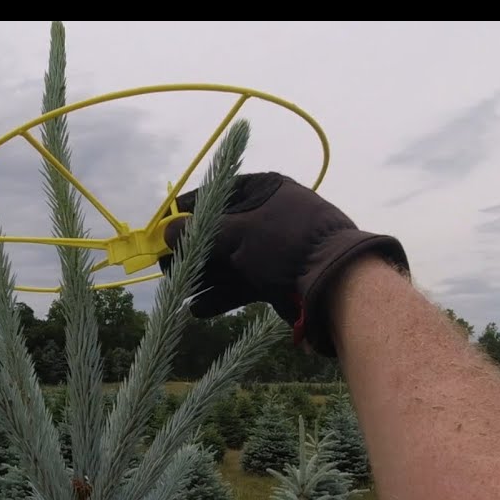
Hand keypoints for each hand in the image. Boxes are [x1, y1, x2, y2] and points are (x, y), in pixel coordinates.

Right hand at [158, 171, 408, 356]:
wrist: (337, 282)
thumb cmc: (287, 243)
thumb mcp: (238, 233)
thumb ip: (200, 233)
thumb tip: (166, 231)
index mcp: (265, 190)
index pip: (218, 193)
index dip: (189, 210)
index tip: (164, 225)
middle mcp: (269, 215)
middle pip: (221, 231)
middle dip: (192, 250)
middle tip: (163, 264)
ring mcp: (274, 248)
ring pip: (230, 260)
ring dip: (203, 276)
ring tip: (177, 289)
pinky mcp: (278, 276)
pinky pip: (243, 282)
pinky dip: (222, 294)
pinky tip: (199, 309)